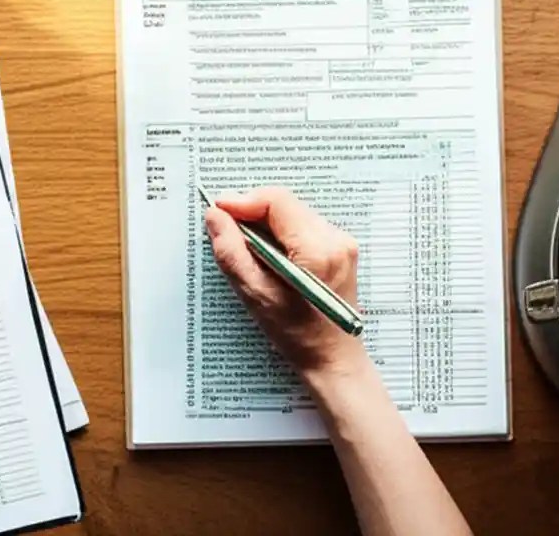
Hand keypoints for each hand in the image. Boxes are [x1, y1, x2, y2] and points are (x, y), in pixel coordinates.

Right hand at [203, 187, 367, 382]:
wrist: (333, 357)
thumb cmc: (298, 335)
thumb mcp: (256, 295)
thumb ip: (232, 252)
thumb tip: (216, 216)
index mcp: (318, 250)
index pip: (277, 202)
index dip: (243, 201)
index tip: (218, 209)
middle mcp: (336, 239)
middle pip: (285, 205)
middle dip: (252, 213)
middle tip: (227, 231)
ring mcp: (342, 242)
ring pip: (292, 213)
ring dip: (266, 224)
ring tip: (248, 249)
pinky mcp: (340, 247)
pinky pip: (303, 226)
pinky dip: (281, 233)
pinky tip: (270, 256)